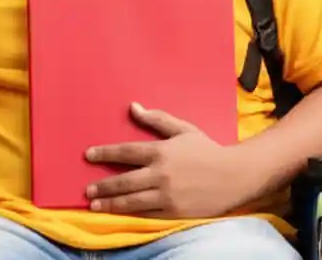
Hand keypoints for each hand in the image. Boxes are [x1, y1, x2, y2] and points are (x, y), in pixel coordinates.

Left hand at [83, 102, 243, 217]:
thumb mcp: (184, 129)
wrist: (234, 176)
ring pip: (131, 201)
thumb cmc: (208, 150)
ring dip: (110, 203)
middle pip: (123, 180)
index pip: (125, 152)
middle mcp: (160, 174)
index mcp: (161, 151)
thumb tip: (133, 107)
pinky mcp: (173, 211)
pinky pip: (146, 214)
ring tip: (94, 205)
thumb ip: (157, 119)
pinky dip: (130, 214)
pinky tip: (118, 214)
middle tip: (87, 190)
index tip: (88, 155)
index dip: (104, 153)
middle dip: (102, 186)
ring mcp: (166, 195)